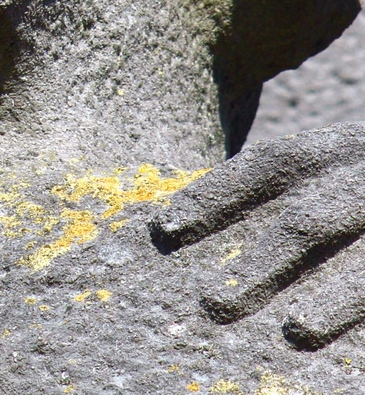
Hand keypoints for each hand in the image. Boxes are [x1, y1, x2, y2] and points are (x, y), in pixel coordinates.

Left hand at [149, 121, 364, 348]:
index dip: (212, 195)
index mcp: (325, 153)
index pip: (261, 167)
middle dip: (263, 264)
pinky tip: (359, 356)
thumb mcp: (324, 164)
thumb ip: (277, 189)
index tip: (165, 228)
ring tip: (296, 329)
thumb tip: (180, 224)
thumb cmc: (357, 177)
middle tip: (213, 303)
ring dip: (335, 298)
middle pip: (308, 223)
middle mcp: (360, 179)